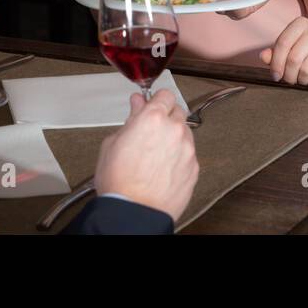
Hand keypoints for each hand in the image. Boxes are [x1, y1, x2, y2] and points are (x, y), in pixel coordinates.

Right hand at [95, 90, 197, 221]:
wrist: (134, 213)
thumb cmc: (120, 182)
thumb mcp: (113, 143)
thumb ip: (130, 119)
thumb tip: (137, 106)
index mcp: (152, 119)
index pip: (165, 95)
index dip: (157, 99)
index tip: (152, 105)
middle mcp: (174, 130)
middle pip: (178, 111)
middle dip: (166, 116)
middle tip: (152, 129)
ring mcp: (187, 150)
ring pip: (185, 132)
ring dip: (174, 136)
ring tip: (156, 153)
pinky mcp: (194, 168)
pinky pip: (189, 154)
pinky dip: (179, 156)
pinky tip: (164, 167)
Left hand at [260, 16, 307, 86]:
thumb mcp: (290, 53)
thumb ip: (274, 54)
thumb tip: (263, 56)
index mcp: (301, 23)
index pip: (283, 43)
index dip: (276, 63)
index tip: (275, 75)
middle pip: (293, 57)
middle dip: (288, 75)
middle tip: (289, 81)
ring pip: (306, 68)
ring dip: (301, 80)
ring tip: (302, 80)